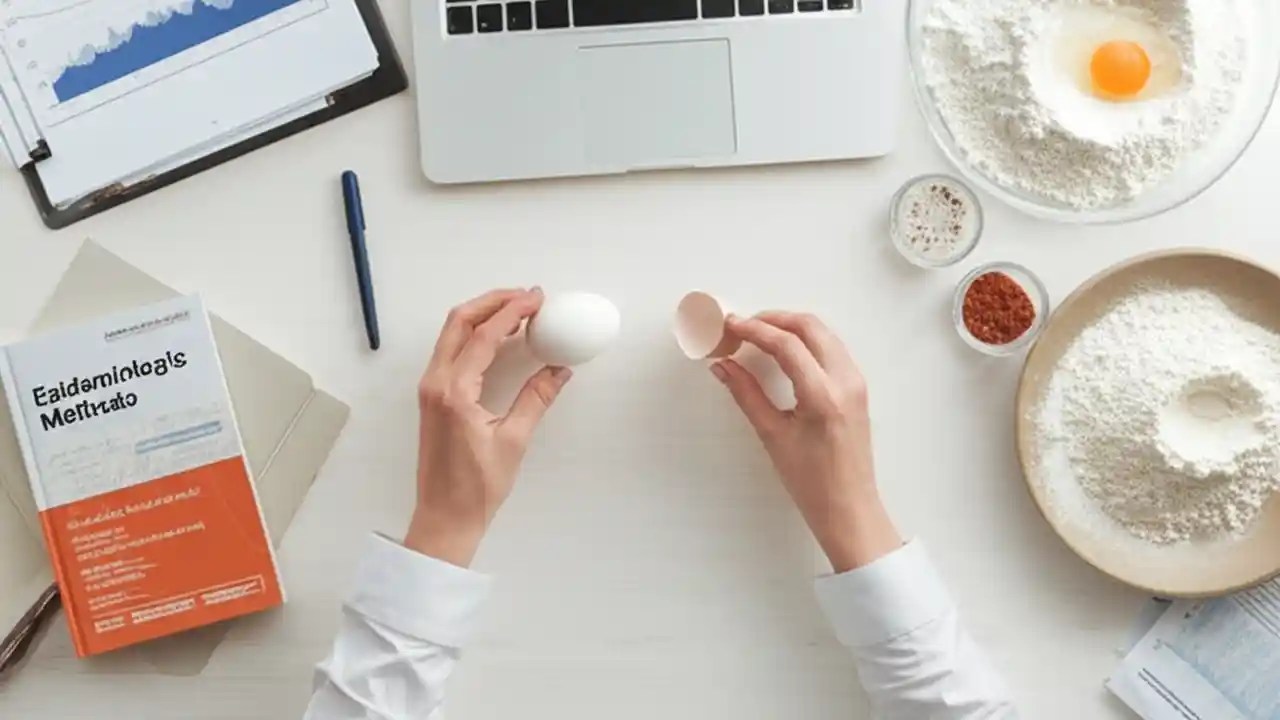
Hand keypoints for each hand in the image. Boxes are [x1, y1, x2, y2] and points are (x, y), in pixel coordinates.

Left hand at [405, 288, 572, 566]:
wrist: (444, 517)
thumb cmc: (475, 489)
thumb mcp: (514, 441)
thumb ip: (537, 398)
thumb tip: (559, 370)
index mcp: (454, 392)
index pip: (485, 336)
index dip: (513, 312)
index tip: (537, 300)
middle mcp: (435, 383)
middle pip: (460, 321)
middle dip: (494, 302)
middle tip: (527, 297)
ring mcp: (429, 389)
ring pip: (452, 333)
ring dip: (483, 315)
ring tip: (517, 311)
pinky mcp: (432, 397)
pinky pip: (450, 351)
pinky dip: (474, 335)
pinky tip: (499, 338)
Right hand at [710, 312, 901, 573]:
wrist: (849, 508)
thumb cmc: (811, 482)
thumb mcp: (773, 436)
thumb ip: (746, 394)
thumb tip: (722, 365)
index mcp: (824, 396)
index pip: (787, 345)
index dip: (755, 329)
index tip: (730, 325)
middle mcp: (846, 381)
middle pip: (810, 327)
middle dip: (774, 319)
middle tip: (743, 326)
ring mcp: (856, 382)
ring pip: (824, 333)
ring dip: (791, 327)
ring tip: (759, 335)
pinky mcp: (858, 387)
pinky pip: (832, 348)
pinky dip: (806, 340)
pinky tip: (784, 350)